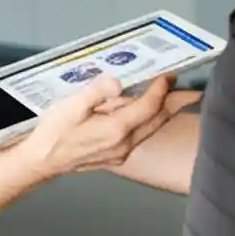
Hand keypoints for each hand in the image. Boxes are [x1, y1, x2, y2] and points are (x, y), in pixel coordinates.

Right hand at [15, 74, 183, 179]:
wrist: (42, 160)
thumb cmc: (53, 133)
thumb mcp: (71, 106)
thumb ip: (96, 91)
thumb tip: (117, 82)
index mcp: (115, 129)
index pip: (149, 106)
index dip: (161, 89)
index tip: (169, 75)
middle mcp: (123, 143)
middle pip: (157, 120)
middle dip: (175, 104)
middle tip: (192, 91)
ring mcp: (121, 151)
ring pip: (150, 129)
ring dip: (164, 112)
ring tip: (176, 98)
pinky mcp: (116, 155)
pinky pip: (140, 135)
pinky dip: (150, 121)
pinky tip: (147, 112)